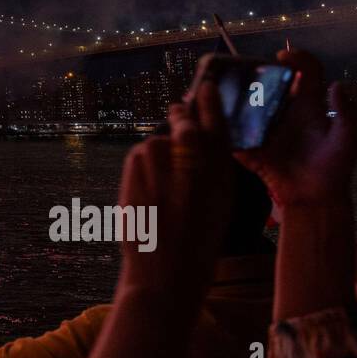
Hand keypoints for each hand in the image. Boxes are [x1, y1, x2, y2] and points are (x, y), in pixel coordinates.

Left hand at [117, 80, 233, 296]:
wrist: (164, 269)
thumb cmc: (197, 242)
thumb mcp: (219, 201)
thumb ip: (212, 165)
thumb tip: (200, 136)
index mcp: (220, 163)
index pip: (215, 118)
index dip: (208, 101)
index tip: (205, 88)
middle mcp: (192, 151)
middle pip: (183, 121)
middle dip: (180, 118)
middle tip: (178, 114)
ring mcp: (161, 152)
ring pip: (158, 143)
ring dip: (159, 156)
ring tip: (163, 191)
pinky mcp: (136, 160)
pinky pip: (141, 156)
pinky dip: (144, 167)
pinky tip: (150, 193)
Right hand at [233, 49, 356, 208]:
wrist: (314, 199)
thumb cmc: (334, 169)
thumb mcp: (347, 140)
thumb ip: (344, 113)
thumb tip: (337, 85)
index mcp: (308, 106)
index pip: (304, 73)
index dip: (296, 58)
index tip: (282, 56)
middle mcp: (285, 112)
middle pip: (269, 83)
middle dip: (258, 72)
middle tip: (248, 71)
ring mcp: (266, 129)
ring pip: (247, 104)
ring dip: (236, 94)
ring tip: (224, 87)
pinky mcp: (252, 146)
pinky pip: (235, 134)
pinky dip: (224, 125)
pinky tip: (216, 117)